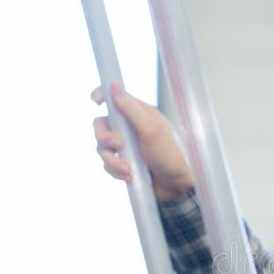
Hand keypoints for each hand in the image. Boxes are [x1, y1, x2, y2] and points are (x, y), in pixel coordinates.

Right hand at [91, 82, 192, 199]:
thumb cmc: (171, 156)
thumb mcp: (151, 130)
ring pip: (102, 148)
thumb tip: (114, 85)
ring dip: (112, 160)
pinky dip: (116, 171)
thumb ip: (131, 109)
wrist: (177, 188)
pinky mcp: (125, 163)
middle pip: (101, 125)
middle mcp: (131, 128)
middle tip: (118, 145)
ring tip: (128, 169)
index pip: (116, 98)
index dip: (102, 95)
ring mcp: (127, 147)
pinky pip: (108, 165)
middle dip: (104, 137)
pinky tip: (130, 176)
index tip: (96, 101)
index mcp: (140, 114)